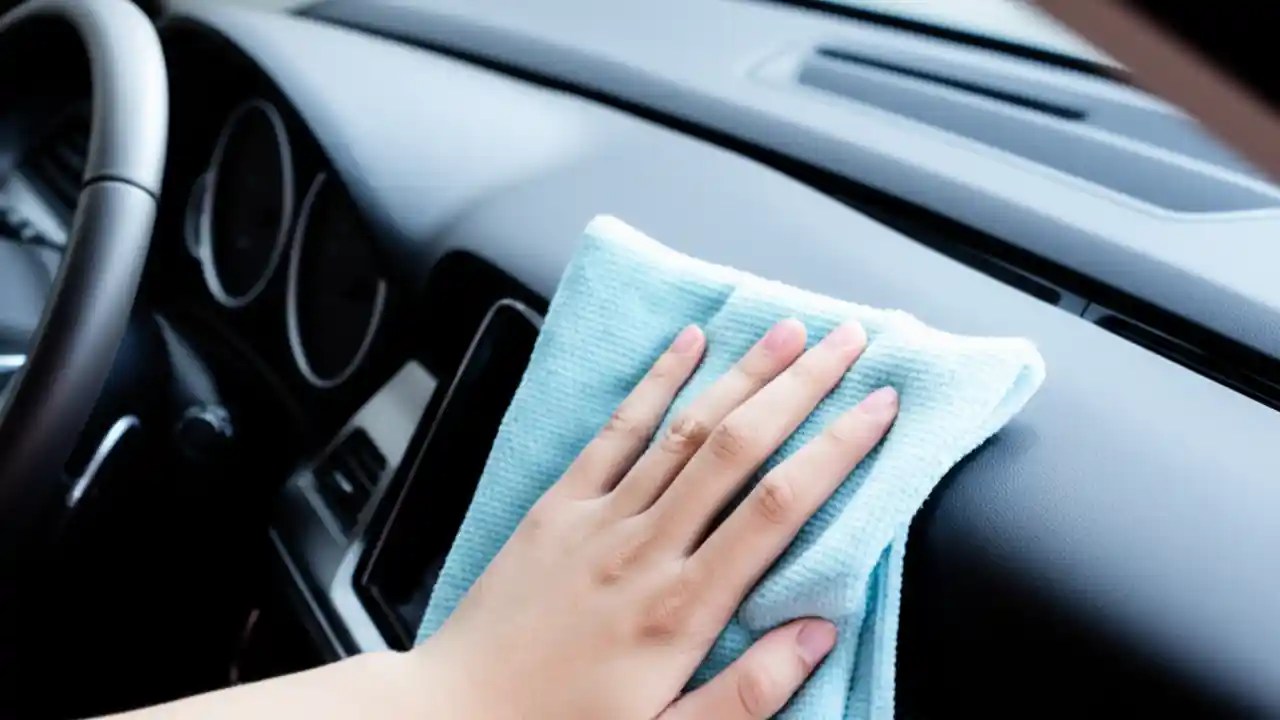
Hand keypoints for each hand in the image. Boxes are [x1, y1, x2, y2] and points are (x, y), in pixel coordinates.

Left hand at [416, 319, 897, 718]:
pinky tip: (685, 343)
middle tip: (850, 341)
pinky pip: (612, 432)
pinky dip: (652, 383)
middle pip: (739, 448)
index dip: (835, 450)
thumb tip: (817, 634)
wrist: (455, 716)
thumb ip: (747, 694)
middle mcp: (645, 549)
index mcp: (683, 608)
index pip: (778, 508)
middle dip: (801, 387)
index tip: (878, 407)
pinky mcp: (557, 507)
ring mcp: (598, 519)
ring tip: (789, 329)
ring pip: (684, 429)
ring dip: (742, 373)